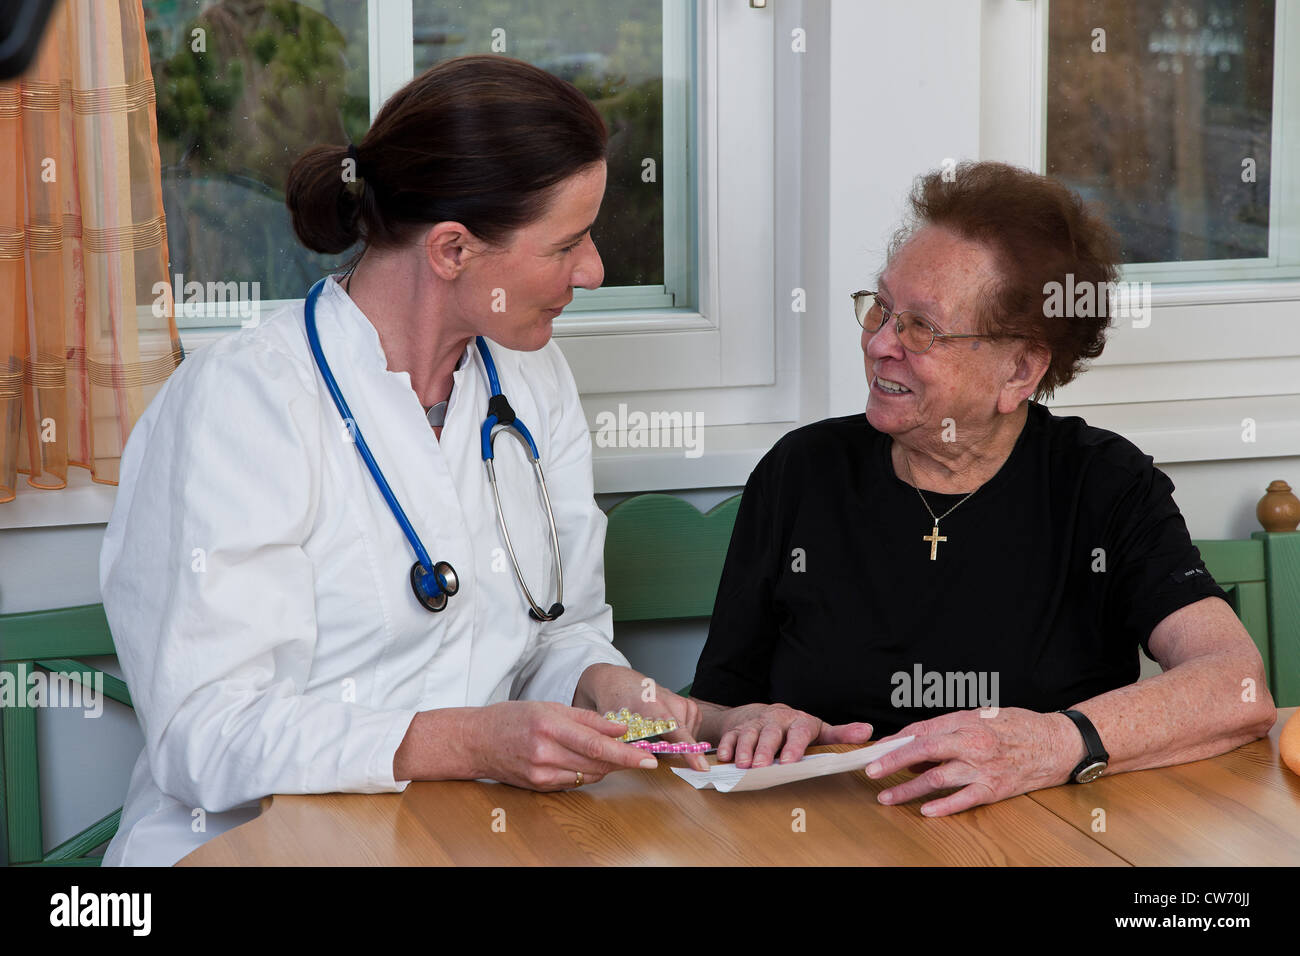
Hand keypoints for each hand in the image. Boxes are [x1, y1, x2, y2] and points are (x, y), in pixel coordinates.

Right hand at [465, 700, 658, 790]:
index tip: (648, 759)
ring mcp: (541, 773)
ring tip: (611, 753)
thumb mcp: (550, 707)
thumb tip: (620, 728)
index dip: (626, 754)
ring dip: (606, 766)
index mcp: (550, 726)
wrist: (477, 741)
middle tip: (640, 755)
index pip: (597, 745)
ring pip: (588, 775)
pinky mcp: (539, 786)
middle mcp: (545, 753)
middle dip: (622, 761)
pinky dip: (586, 771)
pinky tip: (584, 760)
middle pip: (597, 763)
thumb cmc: (512, 718)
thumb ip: (588, 719)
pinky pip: (574, 781)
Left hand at [575, 664, 707, 769]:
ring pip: (688, 737)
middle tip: (651, 744)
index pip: (677, 732)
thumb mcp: (617, 727)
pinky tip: (665, 730)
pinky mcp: (689, 705)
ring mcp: (683, 702)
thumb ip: (633, 745)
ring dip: (675, 743)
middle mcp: (672, 702)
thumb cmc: (617, 703)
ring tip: (656, 733)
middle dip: (670, 751)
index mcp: (654, 706)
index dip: (688, 751)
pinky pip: (690, 730)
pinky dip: (680, 735)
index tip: (700, 766)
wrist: (620, 681)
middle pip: (682, 740)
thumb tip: (648, 763)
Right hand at [713, 702, 872, 768]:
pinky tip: (724, 758)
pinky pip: (730, 736)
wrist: (762, 714)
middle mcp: (776, 721)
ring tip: (743, 766)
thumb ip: (842, 734)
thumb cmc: (795, 728)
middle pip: (770, 734)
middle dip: (765, 751)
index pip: (799, 732)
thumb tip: (868, 731)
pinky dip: (726, 746)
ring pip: (749, 735)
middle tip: (762, 767)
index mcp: (799, 722)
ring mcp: (755, 725)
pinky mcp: (737, 729)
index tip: (791, 762)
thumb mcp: (819, 730)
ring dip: (744, 750)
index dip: (795, 746)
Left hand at [865, 708, 1079, 815]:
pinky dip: (944, 806)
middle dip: (893, 762)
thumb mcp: (980, 715)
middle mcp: (972, 743)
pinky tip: (926, 810)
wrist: (1056, 743)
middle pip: (924, 752)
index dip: (896, 741)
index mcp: (966, 722)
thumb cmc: (1017, 726)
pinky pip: (964, 799)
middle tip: (871, 771)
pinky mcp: (995, 788)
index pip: (922, 731)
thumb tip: (917, 746)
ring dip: (908, 789)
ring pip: (937, 779)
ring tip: (887, 797)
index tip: (877, 750)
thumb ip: (947, 728)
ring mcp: (983, 768)